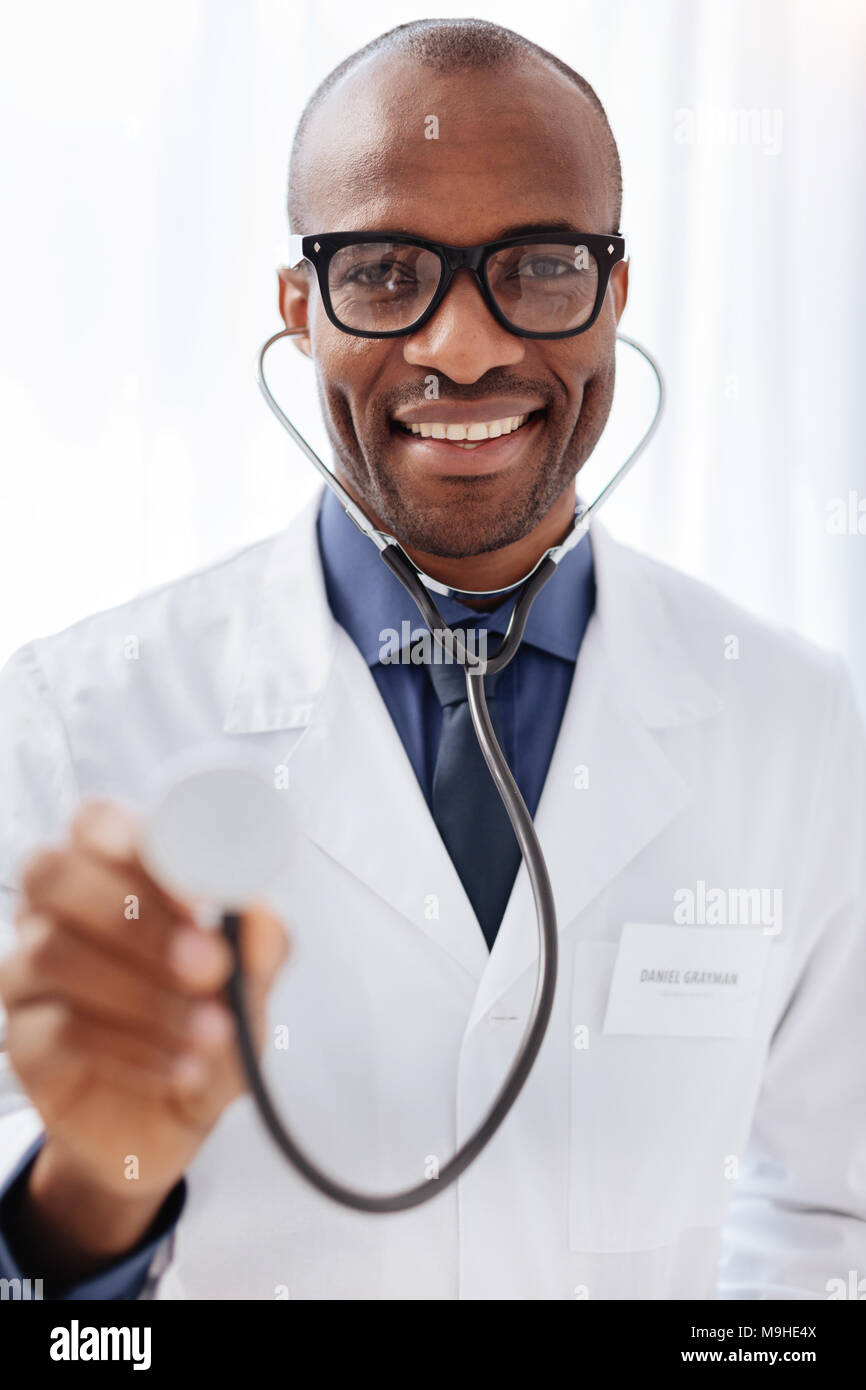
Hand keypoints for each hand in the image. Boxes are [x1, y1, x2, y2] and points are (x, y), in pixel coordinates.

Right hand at [0, 799, 288, 1274]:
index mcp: (113, 868)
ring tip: (213, 1031)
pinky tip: (185, 1067)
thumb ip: (259, 948)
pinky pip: (59, 1031)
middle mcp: (57, 909)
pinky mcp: (22, 1041)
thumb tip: (261, 913)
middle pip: (52, 874)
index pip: (96, 820)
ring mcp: (28, 973)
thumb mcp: (252, 986)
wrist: (169, 1121)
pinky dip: (134, 1050)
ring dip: (146, 994)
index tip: (203, 891)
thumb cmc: (207, 1023)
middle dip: (136, 917)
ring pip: (54, 953)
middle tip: (209, 964)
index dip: (139, 841)